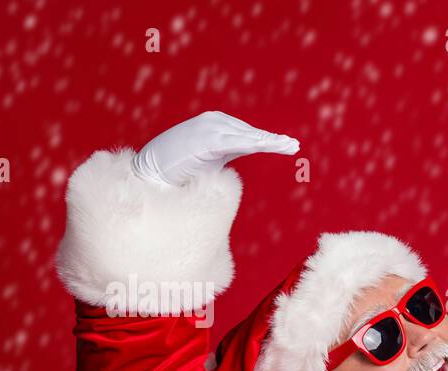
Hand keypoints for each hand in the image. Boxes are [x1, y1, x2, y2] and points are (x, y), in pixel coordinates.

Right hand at [132, 110, 299, 186]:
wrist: (152, 170)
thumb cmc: (181, 167)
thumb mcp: (211, 158)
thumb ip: (229, 153)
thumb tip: (245, 156)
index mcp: (218, 127)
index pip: (249, 134)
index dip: (270, 140)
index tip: (290, 146)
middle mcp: (214, 123)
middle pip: (251, 134)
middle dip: (273, 140)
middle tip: (295, 146)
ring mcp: (208, 130)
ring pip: (246, 137)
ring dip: (267, 142)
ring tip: (288, 146)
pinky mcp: (202, 141)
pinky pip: (231, 143)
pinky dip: (248, 144)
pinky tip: (263, 146)